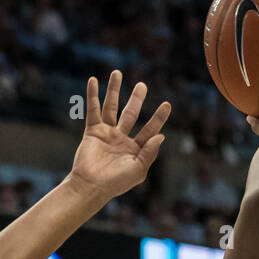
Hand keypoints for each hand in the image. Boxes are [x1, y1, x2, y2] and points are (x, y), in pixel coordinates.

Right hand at [67, 70, 170, 203]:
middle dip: (136, 99)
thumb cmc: (116, 183)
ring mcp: (107, 134)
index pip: (150, 129)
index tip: (167, 104)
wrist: (91, 186)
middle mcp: (122, 139)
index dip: (159, 117)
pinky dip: (92, 95)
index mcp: (136, 149)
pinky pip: (93, 110)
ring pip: (111, 107)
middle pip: (131, 113)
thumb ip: (149, 152)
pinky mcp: (92, 131)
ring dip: (114, 90)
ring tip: (117, 73)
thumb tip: (162, 136)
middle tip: (142, 85)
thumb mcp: (138, 170)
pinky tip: (93, 81)